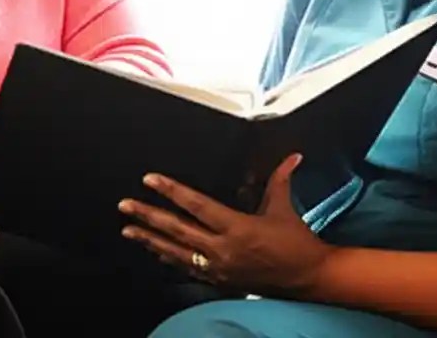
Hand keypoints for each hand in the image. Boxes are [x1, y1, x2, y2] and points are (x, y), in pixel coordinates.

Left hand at [118, 154, 333, 297]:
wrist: (309, 278)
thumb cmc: (297, 243)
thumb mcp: (284, 208)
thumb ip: (279, 179)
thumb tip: (291, 156)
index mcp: (237, 228)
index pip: (197, 206)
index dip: (172, 191)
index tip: (152, 180)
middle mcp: (224, 249)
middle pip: (178, 230)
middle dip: (148, 217)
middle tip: (126, 206)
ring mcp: (220, 268)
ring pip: (176, 252)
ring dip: (150, 240)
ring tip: (128, 231)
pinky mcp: (221, 281)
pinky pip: (188, 268)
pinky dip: (169, 259)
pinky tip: (155, 252)